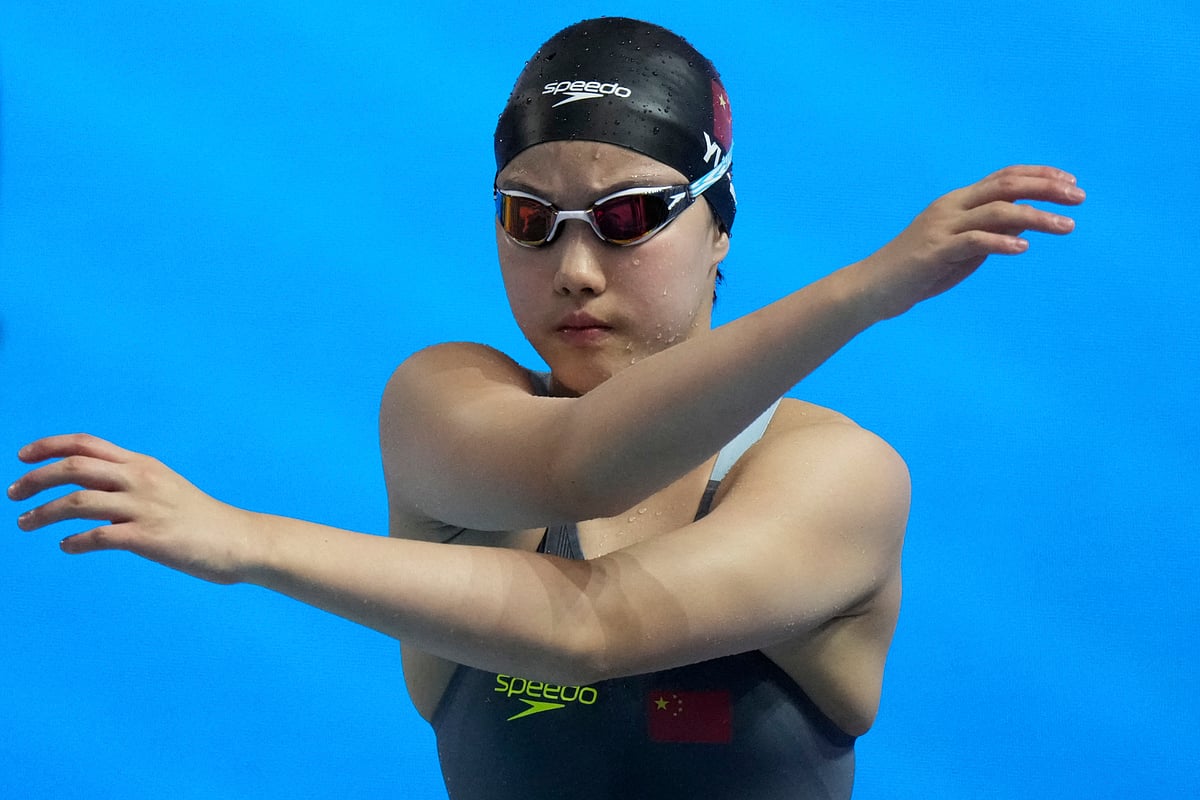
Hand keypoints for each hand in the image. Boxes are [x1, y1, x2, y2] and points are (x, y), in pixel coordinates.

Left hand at [8, 434, 256, 583]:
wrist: (240, 540)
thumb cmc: (201, 519)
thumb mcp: (165, 488)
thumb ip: (129, 484)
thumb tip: (89, 495)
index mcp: (143, 464)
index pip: (86, 444)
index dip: (48, 446)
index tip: (22, 457)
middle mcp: (140, 479)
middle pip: (73, 468)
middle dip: (34, 479)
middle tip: (12, 494)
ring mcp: (144, 508)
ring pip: (77, 502)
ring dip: (42, 513)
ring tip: (24, 523)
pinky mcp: (148, 537)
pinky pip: (98, 536)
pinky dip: (74, 541)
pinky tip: (65, 547)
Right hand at [860, 165, 1084, 318]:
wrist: (871, 289)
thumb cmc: (916, 272)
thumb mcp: (959, 250)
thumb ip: (986, 235)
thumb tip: (1021, 228)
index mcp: (957, 202)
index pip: (1004, 177)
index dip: (1040, 176)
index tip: (1070, 184)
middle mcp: (951, 207)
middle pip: (1006, 186)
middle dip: (1047, 188)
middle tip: (1079, 198)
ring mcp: (941, 227)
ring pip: (998, 211)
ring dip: (1037, 217)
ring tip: (1067, 226)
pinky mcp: (934, 251)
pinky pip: (974, 241)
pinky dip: (1002, 242)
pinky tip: (1023, 248)